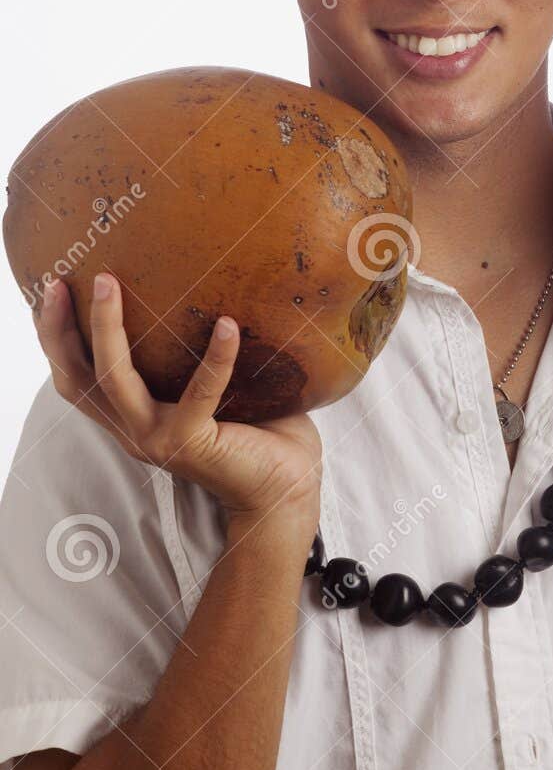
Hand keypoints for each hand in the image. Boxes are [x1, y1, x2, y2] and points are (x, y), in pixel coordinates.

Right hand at [34, 272, 321, 532]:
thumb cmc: (255, 429)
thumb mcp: (210, 386)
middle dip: (62, 327)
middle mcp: (133, 430)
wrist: (283, 488)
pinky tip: (227, 324)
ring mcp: (156, 439)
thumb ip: (193, 350)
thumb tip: (210, 280)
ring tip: (111, 284)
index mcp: (131, 416)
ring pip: (115, 380)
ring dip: (108, 329)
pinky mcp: (190, 444)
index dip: (54, 337)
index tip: (51, 289)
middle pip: (80, 377)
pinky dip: (216, 356)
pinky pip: (200, 392)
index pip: (75, 377)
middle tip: (67, 281)